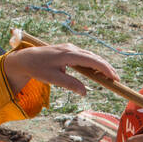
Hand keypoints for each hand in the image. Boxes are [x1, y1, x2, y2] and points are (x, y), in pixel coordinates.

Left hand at [5, 43, 119, 96]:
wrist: (25, 58)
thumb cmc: (37, 68)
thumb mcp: (53, 78)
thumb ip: (70, 84)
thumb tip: (85, 92)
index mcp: (68, 54)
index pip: (91, 60)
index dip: (104, 68)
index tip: (114, 78)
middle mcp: (71, 49)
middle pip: (94, 57)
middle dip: (107, 68)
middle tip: (117, 80)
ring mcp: (70, 49)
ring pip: (91, 56)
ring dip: (101, 65)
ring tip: (110, 77)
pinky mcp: (69, 51)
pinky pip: (85, 57)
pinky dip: (94, 64)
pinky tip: (98, 72)